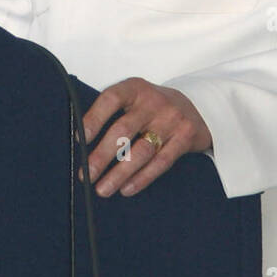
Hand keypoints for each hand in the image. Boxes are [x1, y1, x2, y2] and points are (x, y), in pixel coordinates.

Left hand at [80, 77, 212, 197]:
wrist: (197, 107)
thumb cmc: (154, 108)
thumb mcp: (135, 99)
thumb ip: (114, 114)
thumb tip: (83, 146)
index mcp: (135, 88)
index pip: (111, 99)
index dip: (94, 118)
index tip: (80, 139)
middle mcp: (154, 101)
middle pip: (123, 129)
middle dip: (102, 155)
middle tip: (87, 175)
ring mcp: (171, 119)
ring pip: (142, 150)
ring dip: (119, 173)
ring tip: (103, 189)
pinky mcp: (185, 137)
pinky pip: (161, 162)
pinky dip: (142, 178)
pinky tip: (127, 188)